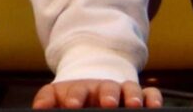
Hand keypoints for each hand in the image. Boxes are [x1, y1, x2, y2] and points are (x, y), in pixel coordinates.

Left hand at [32, 79, 162, 107]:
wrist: (92, 83)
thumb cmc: (74, 96)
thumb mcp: (58, 95)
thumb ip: (47, 100)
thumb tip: (38, 109)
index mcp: (80, 89)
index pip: (77, 92)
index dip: (74, 97)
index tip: (72, 105)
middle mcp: (103, 88)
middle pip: (106, 88)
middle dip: (107, 96)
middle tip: (107, 104)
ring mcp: (123, 91)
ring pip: (130, 89)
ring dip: (132, 96)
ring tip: (133, 106)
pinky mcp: (140, 96)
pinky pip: (149, 93)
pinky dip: (152, 97)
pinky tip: (154, 106)